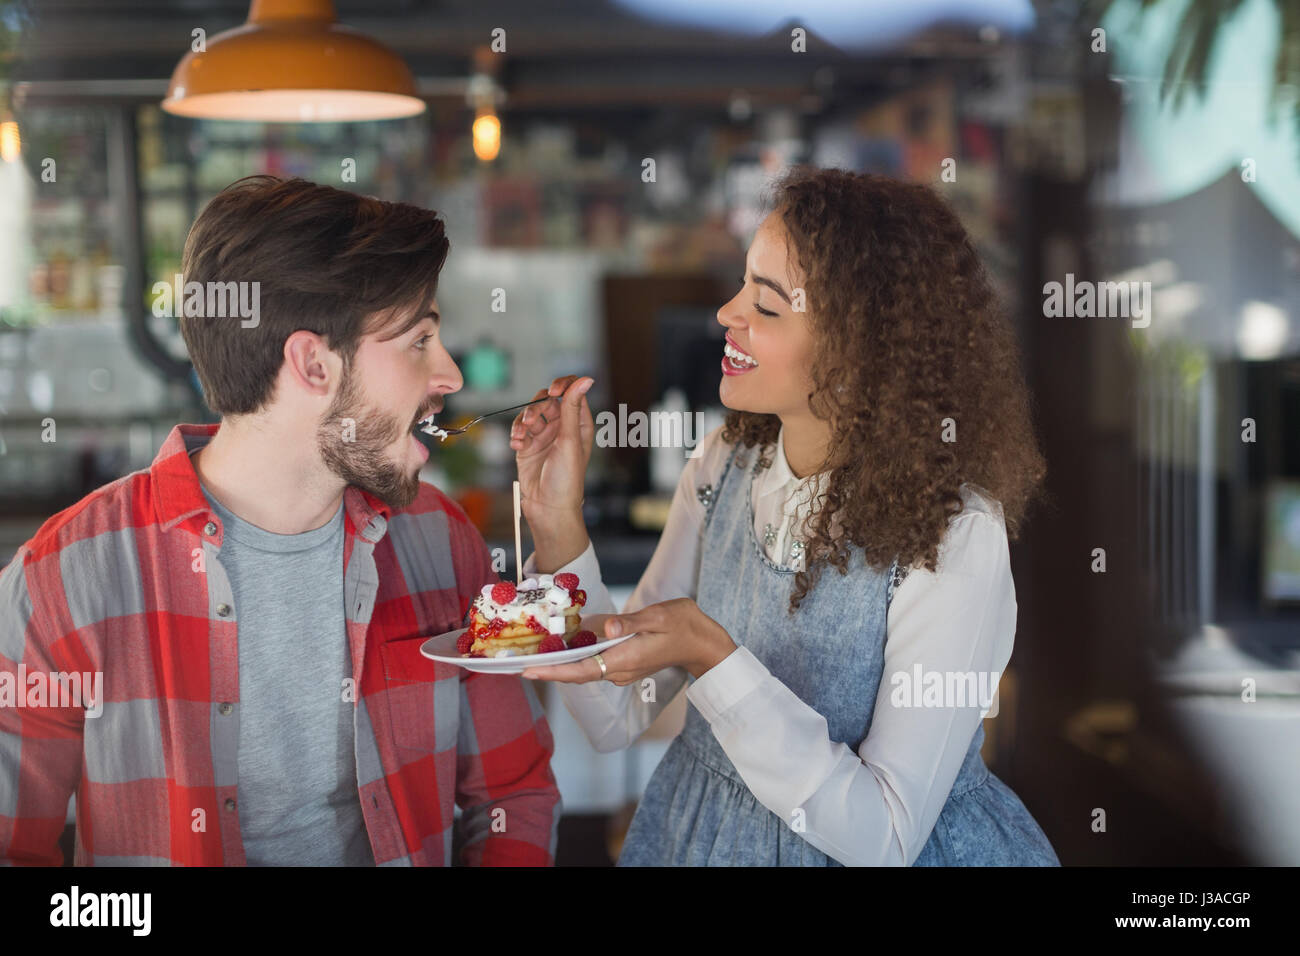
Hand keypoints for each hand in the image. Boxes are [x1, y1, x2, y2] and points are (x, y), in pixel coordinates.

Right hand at [510, 375, 593, 570]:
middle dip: (537, 406)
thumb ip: (572, 407)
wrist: (548, 508)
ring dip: (524, 421)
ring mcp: (544, 436)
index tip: (552, 394)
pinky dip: (516, 433)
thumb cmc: (566, 478)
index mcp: (579, 424)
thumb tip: (585, 379)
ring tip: (523, 436)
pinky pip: (519, 429)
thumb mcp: (569, 439)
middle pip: (547, 400)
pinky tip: (517, 444)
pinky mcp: (528, 446)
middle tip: (533, 419)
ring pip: (530, 414)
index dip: (561, 386)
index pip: (571, 392)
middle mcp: (562, 427)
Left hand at [519, 600, 737, 683]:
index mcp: (625, 659)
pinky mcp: (625, 664)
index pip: (582, 670)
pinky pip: (595, 662)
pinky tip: (563, 645)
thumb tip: (605, 628)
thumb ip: (630, 622)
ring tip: (533, 652)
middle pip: (577, 672)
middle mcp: (620, 670)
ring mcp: (622, 670)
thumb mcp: (658, 616)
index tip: (529, 671)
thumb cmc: (684, 625)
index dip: (554, 672)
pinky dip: (577, 655)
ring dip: (561, 662)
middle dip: (549, 668)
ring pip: (585, 667)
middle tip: (518, 662)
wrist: (704, 642)